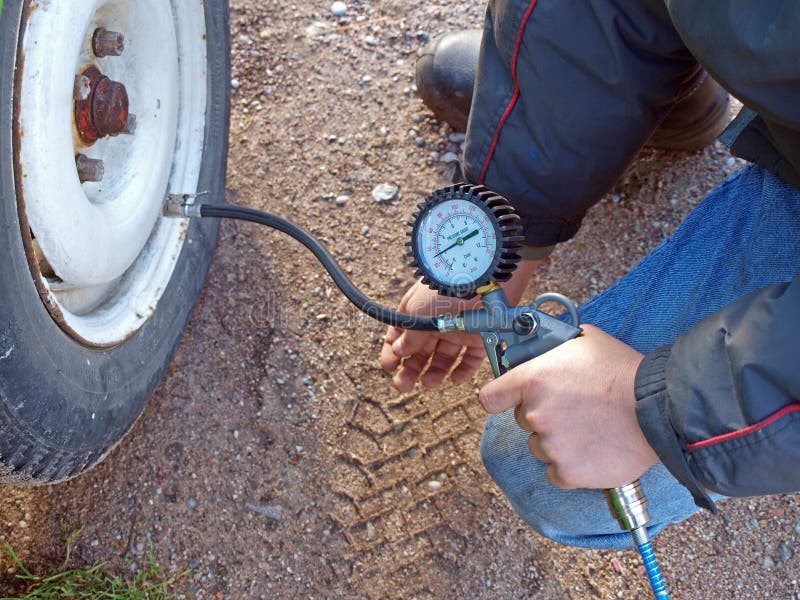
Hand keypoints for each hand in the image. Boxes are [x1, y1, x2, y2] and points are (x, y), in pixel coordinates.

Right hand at [381, 260, 540, 391]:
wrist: (484, 275)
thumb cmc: (446, 289)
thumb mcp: (419, 311)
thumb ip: (409, 335)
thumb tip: (398, 351)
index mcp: (417, 311)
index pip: (399, 335)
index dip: (391, 352)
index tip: (388, 368)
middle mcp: (437, 321)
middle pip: (420, 350)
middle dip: (410, 369)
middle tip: (403, 385)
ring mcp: (459, 329)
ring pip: (444, 358)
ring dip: (434, 372)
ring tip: (429, 382)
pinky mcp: (480, 336)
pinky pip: (470, 359)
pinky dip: (462, 371)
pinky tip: (453, 379)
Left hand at [478, 325, 657, 488]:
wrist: (659, 407)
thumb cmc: (624, 371)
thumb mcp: (585, 341)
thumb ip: (555, 348)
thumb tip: (546, 346)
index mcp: (532, 379)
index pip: (490, 397)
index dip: (500, 398)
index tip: (509, 400)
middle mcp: (535, 414)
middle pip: (524, 421)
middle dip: (543, 416)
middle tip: (574, 409)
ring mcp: (550, 445)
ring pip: (540, 447)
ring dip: (558, 441)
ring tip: (590, 429)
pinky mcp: (568, 472)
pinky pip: (555, 472)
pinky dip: (570, 467)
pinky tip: (592, 450)